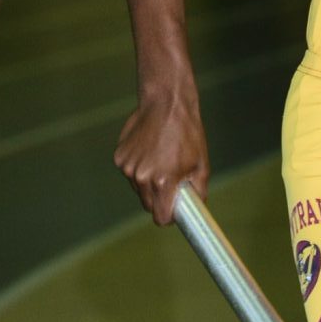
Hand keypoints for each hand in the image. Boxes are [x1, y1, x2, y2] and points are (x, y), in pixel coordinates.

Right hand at [113, 87, 208, 225]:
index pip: (160, 217)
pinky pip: (129, 174)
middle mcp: (141, 177)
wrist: (166, 104)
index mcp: (162, 181)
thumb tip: (196, 208)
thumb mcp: (201, 164)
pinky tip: (149, 152)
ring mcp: (128, 167)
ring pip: (138, 189)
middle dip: (159, 200)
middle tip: (170, 183)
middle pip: (148, 205)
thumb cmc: (187, 133)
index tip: (174, 211)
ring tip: (160, 161)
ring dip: (148, 183)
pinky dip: (138, 169)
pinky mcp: (119, 157)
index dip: (168, 217)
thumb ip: (198, 191)